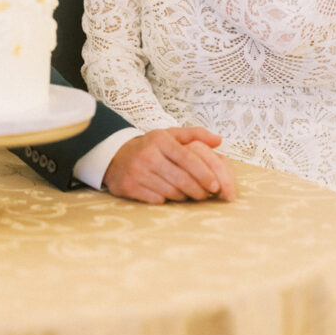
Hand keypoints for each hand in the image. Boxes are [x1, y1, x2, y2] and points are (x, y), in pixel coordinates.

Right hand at [103, 127, 236, 203]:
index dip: (204, 174)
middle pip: (181, 179)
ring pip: (170, 191)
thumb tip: (219, 140)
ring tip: (190, 195)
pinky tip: (171, 196)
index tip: (215, 185)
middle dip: (198, 190)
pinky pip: (156, 199)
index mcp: (161, 140)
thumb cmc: (151, 147)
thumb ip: (195, 135)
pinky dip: (167, 200)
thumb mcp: (170, 135)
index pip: (188, 159)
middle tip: (206, 195)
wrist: (116, 156)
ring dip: (184, 196)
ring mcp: (137, 171)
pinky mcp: (129, 186)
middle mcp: (148, 155)